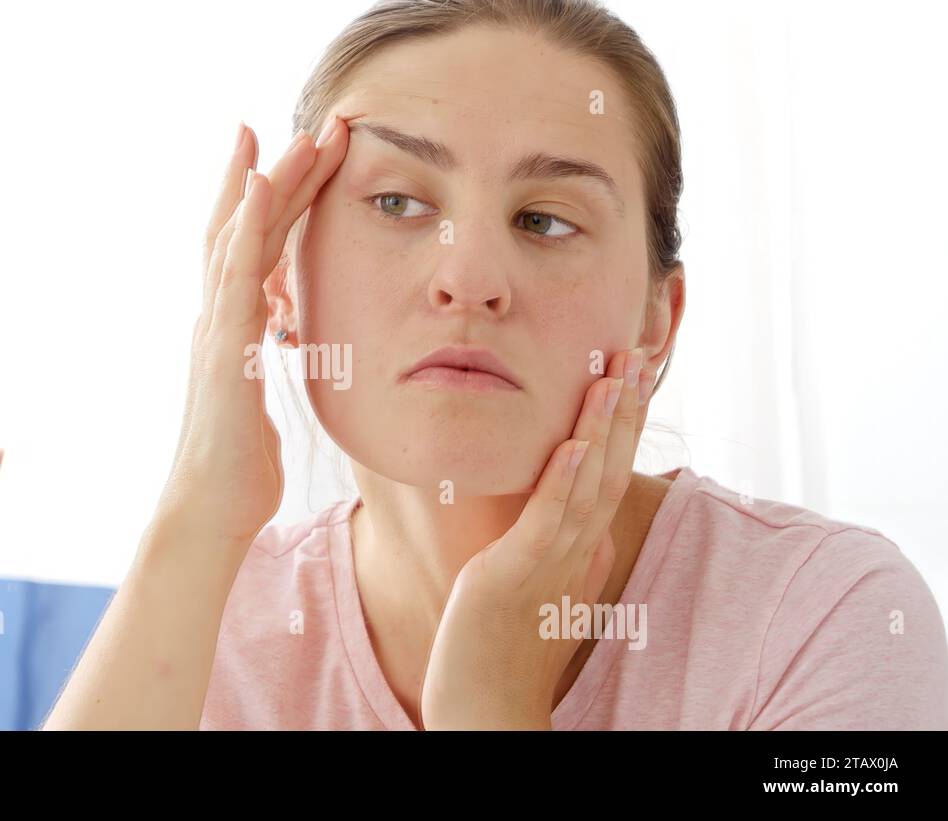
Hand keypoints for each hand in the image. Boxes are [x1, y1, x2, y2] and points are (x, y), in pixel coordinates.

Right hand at [156, 117, 348, 545]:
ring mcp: (217, 329)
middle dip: (276, 174)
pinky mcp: (224, 349)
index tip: (298, 154)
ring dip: (267, 183)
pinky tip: (260, 187)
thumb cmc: (239, 466)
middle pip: (245, 230)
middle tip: (308, 125)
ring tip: (291, 135)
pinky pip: (235, 277)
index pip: (254, 248)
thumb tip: (279, 326)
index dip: (275, 200)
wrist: (210, 511)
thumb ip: (262, 352)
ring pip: (239, 239)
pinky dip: (245, 228)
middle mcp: (218, 317)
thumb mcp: (259, 395)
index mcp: (232, 327)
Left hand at [419, 349, 657, 728]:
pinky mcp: (515, 577)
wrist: (487, 710)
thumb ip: (566, 553)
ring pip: (587, 486)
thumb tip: (591, 523)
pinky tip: (577, 444)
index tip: (634, 373)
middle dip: (625, 410)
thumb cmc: (507, 651)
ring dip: (602, 429)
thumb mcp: (544, 591)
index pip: (612, 474)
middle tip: (637, 352)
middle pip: (612, 469)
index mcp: (583, 550)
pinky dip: (565, 481)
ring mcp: (551, 565)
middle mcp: (578, 553)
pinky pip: (547, 521)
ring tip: (615, 376)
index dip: (626, 424)